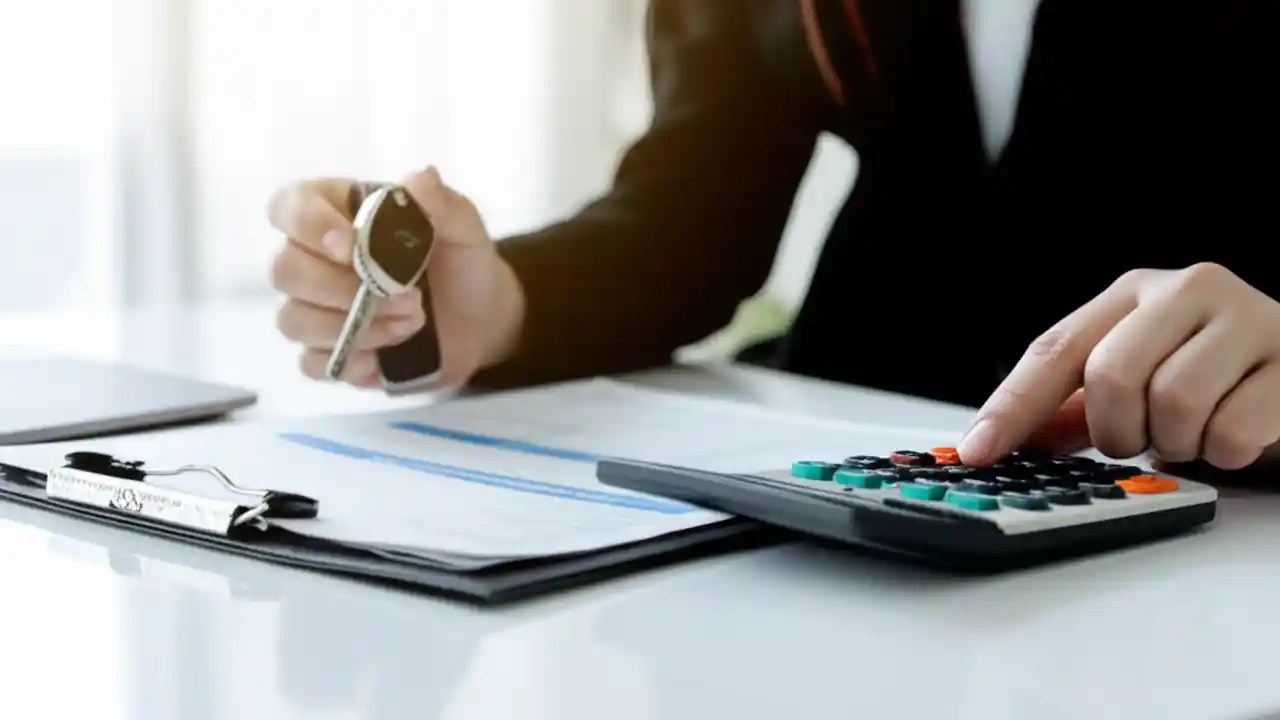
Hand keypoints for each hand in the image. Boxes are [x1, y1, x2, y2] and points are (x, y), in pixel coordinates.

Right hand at [266, 167, 524, 387]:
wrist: (482, 319)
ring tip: (412, 320)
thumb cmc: (462, 263)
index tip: (351, 247)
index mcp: (336, 213)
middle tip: (407, 295)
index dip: (309, 226)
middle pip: (284, 270)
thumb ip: (442, 204)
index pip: (290, 208)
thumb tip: (420, 177)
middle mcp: (314, 259)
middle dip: (343, 288)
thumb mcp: (464, 229)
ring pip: (293, 320)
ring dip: (354, 326)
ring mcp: (316, 309)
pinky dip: (350, 361)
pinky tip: (387, 355)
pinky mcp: (329, 353)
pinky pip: (311, 364)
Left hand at [958, 263, 1279, 469]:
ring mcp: (1248, 319)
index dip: (1011, 406)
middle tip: (1139, 438)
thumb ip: (1070, 407)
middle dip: (1116, 430)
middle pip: (1112, 374)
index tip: (978, 451)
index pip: (1055, 349)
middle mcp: (1188, 290)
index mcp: (1133, 294)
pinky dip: (1223, 452)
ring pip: (1174, 401)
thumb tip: (995, 439)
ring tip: (1193, 430)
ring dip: (1176, 440)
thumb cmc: (1214, 378)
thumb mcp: (1138, 379)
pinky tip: (1234, 434)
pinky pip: (1232, 429)